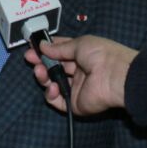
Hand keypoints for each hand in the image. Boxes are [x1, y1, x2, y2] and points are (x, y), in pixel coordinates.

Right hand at [22, 36, 136, 115]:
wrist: (116, 76)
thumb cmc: (102, 54)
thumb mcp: (79, 44)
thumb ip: (59, 48)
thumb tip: (43, 46)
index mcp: (82, 56)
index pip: (60, 52)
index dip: (47, 49)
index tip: (33, 46)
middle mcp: (78, 72)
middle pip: (54, 68)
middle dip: (41, 62)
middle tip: (30, 58)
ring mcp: (76, 88)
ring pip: (53, 83)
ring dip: (43, 76)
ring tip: (39, 71)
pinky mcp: (74, 103)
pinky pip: (57, 100)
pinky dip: (51, 94)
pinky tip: (52, 86)